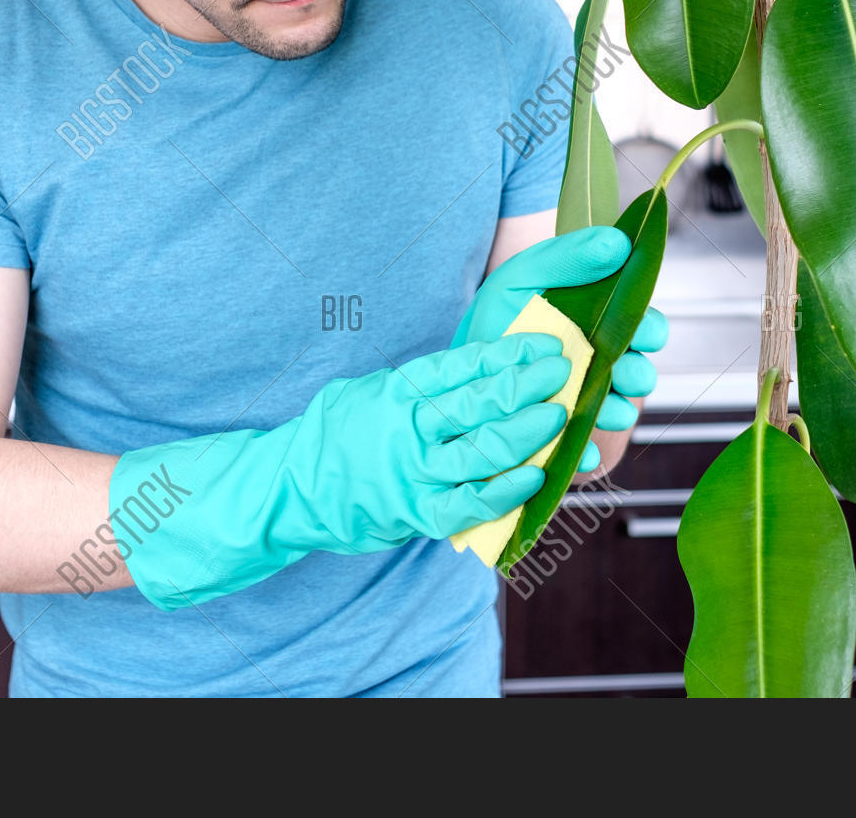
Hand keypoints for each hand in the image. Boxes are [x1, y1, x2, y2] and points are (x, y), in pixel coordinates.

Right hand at [110, 333, 579, 609]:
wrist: (292, 490)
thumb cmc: (338, 434)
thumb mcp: (371, 389)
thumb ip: (418, 382)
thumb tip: (477, 363)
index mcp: (396, 391)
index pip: (460, 365)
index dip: (506, 353)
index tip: (542, 343)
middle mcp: (406, 430)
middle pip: (477, 403)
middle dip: (525, 385)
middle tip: (562, 371)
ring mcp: (413, 473)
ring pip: (481, 451)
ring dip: (525, 432)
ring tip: (557, 415)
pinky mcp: (418, 512)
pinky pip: (471, 503)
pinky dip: (506, 489)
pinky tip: (535, 474)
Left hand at [451, 226, 663, 472]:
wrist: (459, 359)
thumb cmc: (500, 312)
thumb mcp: (527, 273)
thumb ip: (570, 255)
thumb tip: (618, 243)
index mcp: (604, 323)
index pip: (645, 326)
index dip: (650, 329)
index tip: (645, 332)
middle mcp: (601, 364)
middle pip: (639, 372)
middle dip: (638, 374)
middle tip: (626, 374)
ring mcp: (584, 401)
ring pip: (618, 411)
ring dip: (617, 412)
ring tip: (604, 410)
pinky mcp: (561, 435)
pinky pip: (582, 449)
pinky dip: (584, 451)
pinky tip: (577, 447)